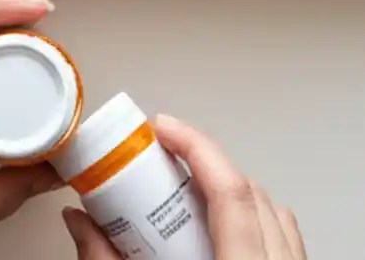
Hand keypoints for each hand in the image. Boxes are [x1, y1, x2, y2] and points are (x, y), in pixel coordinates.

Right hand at [63, 115, 305, 259]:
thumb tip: (80, 222)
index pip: (230, 190)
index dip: (196, 147)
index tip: (164, 127)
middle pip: (250, 192)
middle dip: (205, 165)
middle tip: (164, 161)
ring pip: (273, 211)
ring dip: (232, 192)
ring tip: (191, 194)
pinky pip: (284, 237)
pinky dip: (254, 219)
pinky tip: (222, 230)